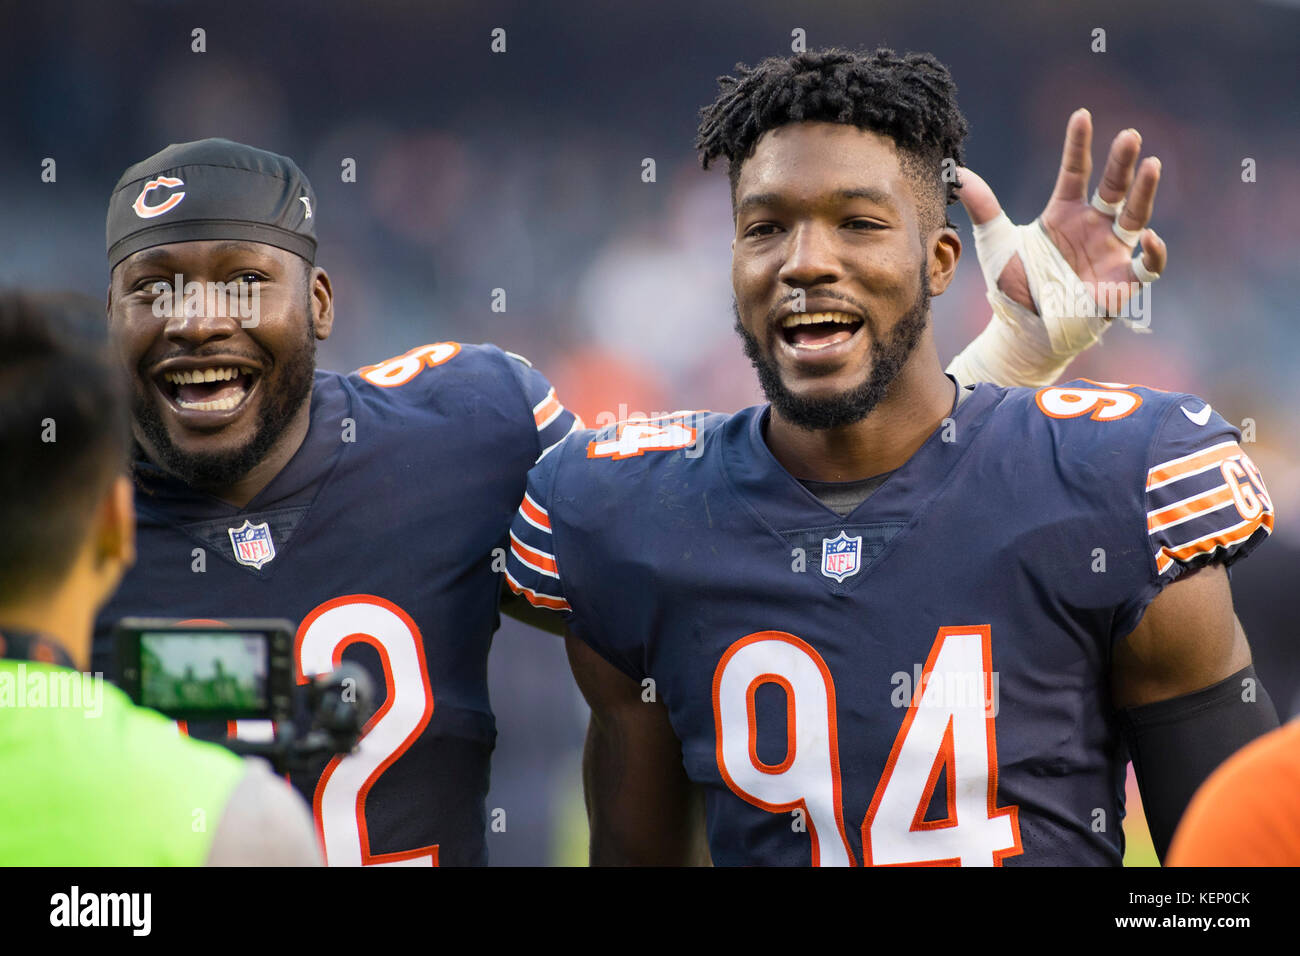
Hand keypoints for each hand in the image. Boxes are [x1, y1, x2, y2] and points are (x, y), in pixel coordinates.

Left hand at [957, 108, 1166, 316]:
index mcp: (1064, 212)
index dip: (1078, 145)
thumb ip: (983, 207)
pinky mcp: (1122, 282)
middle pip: (1112, 186)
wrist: (1023, 328)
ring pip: (1135, 215)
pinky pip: (1148, 266)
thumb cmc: (1014, 285)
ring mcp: (1110, 252)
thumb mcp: (996, 242)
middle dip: (1121, 161)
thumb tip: (958, 173)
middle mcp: (1093, 226)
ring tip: (1151, 164)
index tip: (1081, 115)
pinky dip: (1154, 253)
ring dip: (1144, 191)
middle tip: (1129, 135)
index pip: (1075, 171)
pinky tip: (1150, 238)